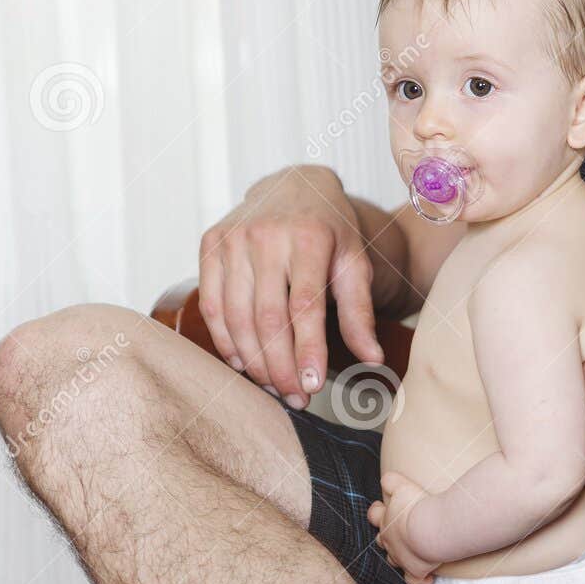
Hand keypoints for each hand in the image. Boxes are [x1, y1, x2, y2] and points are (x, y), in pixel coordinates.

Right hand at [197, 165, 383, 406]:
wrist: (297, 186)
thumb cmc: (331, 231)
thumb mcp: (355, 263)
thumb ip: (360, 311)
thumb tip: (373, 360)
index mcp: (309, 237)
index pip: (305, 306)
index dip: (306, 350)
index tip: (312, 386)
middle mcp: (266, 235)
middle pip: (267, 317)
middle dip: (280, 365)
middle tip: (295, 397)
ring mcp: (234, 238)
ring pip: (236, 316)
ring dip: (254, 360)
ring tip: (273, 386)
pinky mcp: (211, 243)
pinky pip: (211, 303)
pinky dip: (226, 339)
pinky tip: (244, 362)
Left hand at [367, 472, 438, 583]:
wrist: (430, 529)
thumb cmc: (417, 506)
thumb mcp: (402, 485)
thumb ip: (391, 481)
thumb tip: (386, 480)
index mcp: (386, 520)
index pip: (375, 515)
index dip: (377, 512)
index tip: (380, 508)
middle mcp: (389, 541)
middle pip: (382, 540)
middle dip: (387, 536)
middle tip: (396, 532)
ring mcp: (400, 558)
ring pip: (394, 560)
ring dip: (400, 557)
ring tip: (409, 555)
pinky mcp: (415, 571)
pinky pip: (414, 580)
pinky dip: (418, 580)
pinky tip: (426, 579)